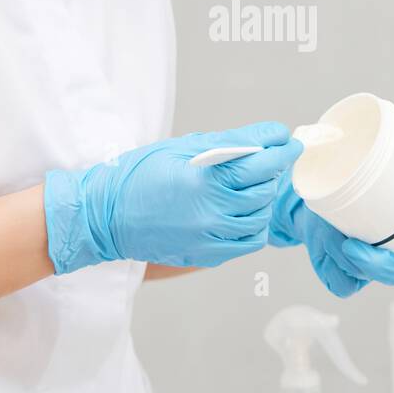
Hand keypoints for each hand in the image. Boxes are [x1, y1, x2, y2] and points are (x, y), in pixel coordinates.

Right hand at [44, 122, 302, 272]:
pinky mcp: (206, 256)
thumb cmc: (138, 175)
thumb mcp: (180, 148)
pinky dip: (254, 224)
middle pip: (263, 190)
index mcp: (203, 181)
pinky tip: (245, 210)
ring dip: (263, 197)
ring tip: (255, 183)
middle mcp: (209, 213)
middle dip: (274, 170)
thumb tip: (269, 136)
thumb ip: (229, 143)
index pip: (259, 164)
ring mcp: (209, 238)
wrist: (104, 216)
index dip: (281, 150)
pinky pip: (248, 242)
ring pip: (259, 217)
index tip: (289, 140)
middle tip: (273, 157)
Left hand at [268, 108, 393, 297]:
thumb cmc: (353, 174)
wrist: (310, 189)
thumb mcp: (378, 147)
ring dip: (359, 263)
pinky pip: (345, 284)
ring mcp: (371, 264)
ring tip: (341, 243)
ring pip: (373, 277)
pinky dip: (338, 272)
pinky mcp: (345, 275)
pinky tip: (330, 255)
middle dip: (388, 264)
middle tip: (360, 245)